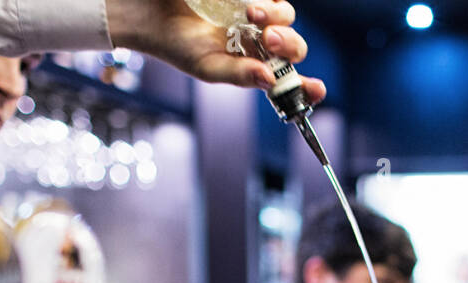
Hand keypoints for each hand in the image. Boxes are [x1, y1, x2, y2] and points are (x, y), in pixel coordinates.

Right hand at [108, 0, 326, 101]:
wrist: (149, 11)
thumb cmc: (176, 45)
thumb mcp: (207, 67)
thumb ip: (239, 75)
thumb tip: (271, 81)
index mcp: (253, 66)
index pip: (288, 79)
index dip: (307, 86)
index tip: (318, 88)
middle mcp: (259, 42)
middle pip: (293, 45)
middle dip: (288, 44)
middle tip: (269, 39)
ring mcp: (255, 15)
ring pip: (287, 16)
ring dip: (277, 15)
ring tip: (251, 11)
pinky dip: (266, 0)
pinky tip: (248, 3)